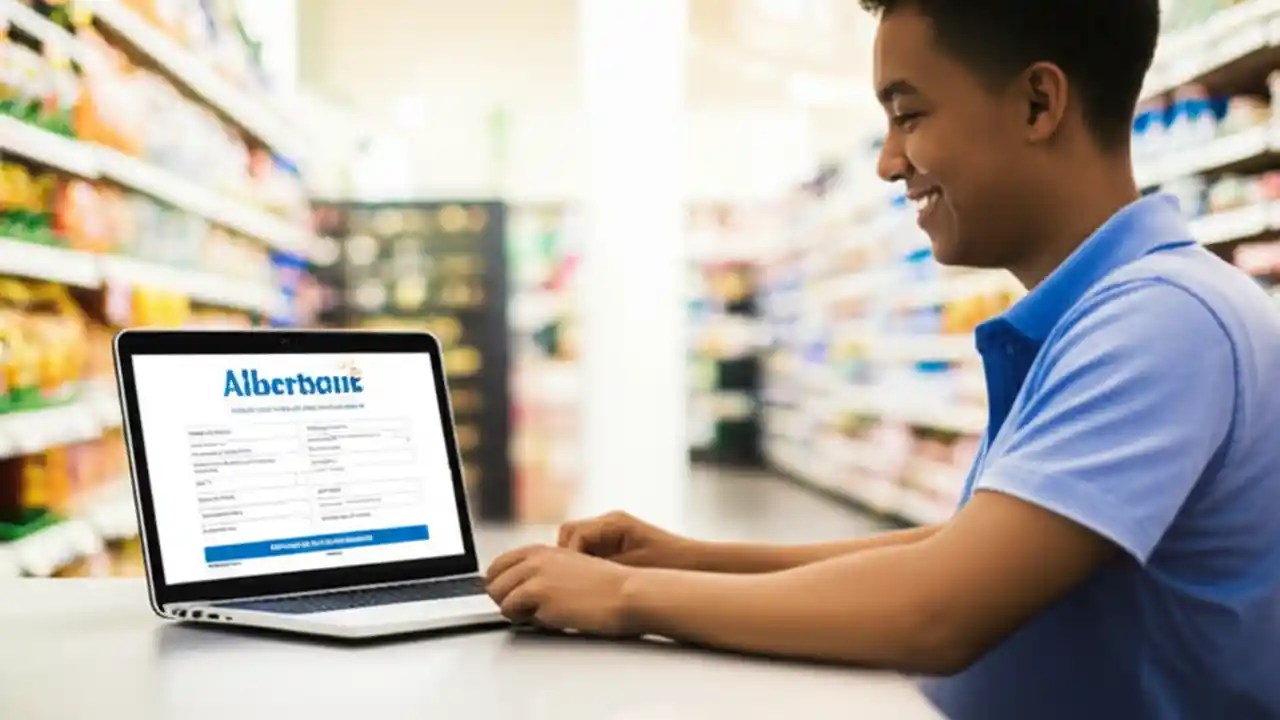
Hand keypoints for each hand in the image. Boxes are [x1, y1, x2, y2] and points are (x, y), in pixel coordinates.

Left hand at [485, 545, 639, 635]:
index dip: (500, 583)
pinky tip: (543, 619)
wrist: (627, 594)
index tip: (506, 596)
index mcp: (545, 550)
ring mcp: (536, 573)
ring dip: (512, 608)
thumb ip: (548, 574)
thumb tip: (524, 591)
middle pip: (493, 578)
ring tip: (536, 615)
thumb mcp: (574, 570)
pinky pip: (509, 609)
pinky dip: (521, 618)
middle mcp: (537, 557)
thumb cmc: (609, 589)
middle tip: (522, 611)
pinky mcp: (538, 591)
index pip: (501, 563)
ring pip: (498, 593)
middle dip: (503, 597)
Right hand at [557, 510, 694, 568]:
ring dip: (575, 560)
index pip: (574, 532)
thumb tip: (575, 575)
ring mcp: (612, 530)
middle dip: (566, 556)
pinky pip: (590, 549)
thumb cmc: (669, 564)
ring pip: (577, 541)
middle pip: (570, 532)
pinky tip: (592, 581)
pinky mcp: (615, 542)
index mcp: (614, 522)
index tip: (569, 579)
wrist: (696, 562)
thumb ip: (602, 568)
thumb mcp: (633, 568)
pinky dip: (585, 563)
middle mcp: (610, 521)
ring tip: (579, 583)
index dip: (567, 556)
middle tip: (570, 581)